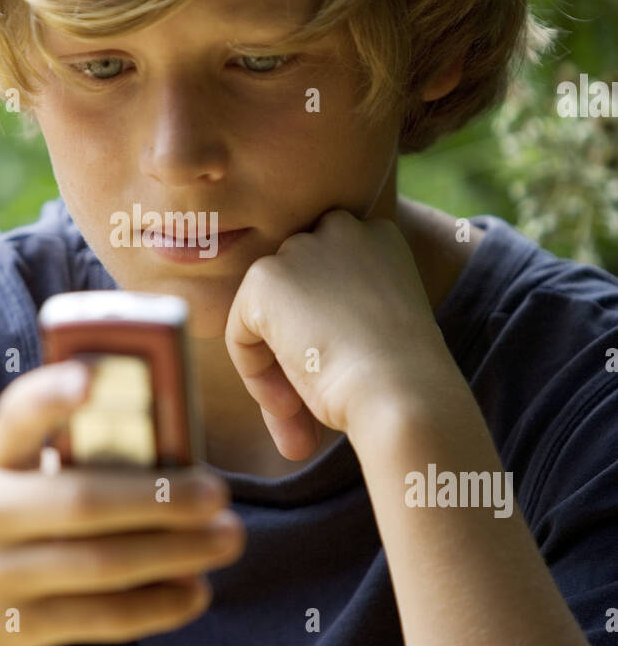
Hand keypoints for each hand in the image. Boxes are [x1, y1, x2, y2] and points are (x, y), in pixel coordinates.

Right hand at [0, 361, 244, 645]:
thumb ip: (46, 459)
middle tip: (218, 490)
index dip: (51, 396)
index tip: (91, 377)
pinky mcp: (13, 631)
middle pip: (79, 501)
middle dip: (159, 496)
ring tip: (227, 538)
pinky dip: (154, 606)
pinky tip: (194, 593)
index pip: (12, 417)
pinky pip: (97, 619)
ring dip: (173, 552)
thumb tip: (158, 441)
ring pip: (99, 565)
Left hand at [223, 209, 451, 458]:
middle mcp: (341, 229)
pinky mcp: (266, 277)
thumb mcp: (375, 342)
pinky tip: (288, 403)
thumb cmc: (402, 383)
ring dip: (276, 370)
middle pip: (295, 295)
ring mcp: (302, 248)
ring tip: (297, 417)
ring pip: (267, 314)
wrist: (403, 395)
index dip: (323, 337)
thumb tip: (290, 377)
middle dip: (294, 356)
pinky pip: (241, 330)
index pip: (327, 282)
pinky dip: (255, 374)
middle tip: (305, 416)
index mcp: (379, 239)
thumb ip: (333, 331)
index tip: (337, 385)